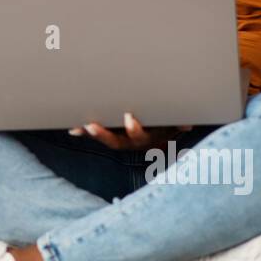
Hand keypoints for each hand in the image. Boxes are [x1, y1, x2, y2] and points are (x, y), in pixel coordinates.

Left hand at [68, 112, 192, 150]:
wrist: (167, 136)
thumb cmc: (170, 124)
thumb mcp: (176, 123)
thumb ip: (179, 123)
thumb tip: (188, 124)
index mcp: (147, 138)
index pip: (139, 136)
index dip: (133, 129)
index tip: (128, 118)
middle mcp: (132, 142)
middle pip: (116, 141)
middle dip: (103, 134)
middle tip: (91, 125)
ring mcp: (121, 140)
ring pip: (104, 139)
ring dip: (90, 133)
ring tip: (78, 128)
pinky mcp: (112, 135)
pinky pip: (96, 135)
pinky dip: (84, 132)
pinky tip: (72, 129)